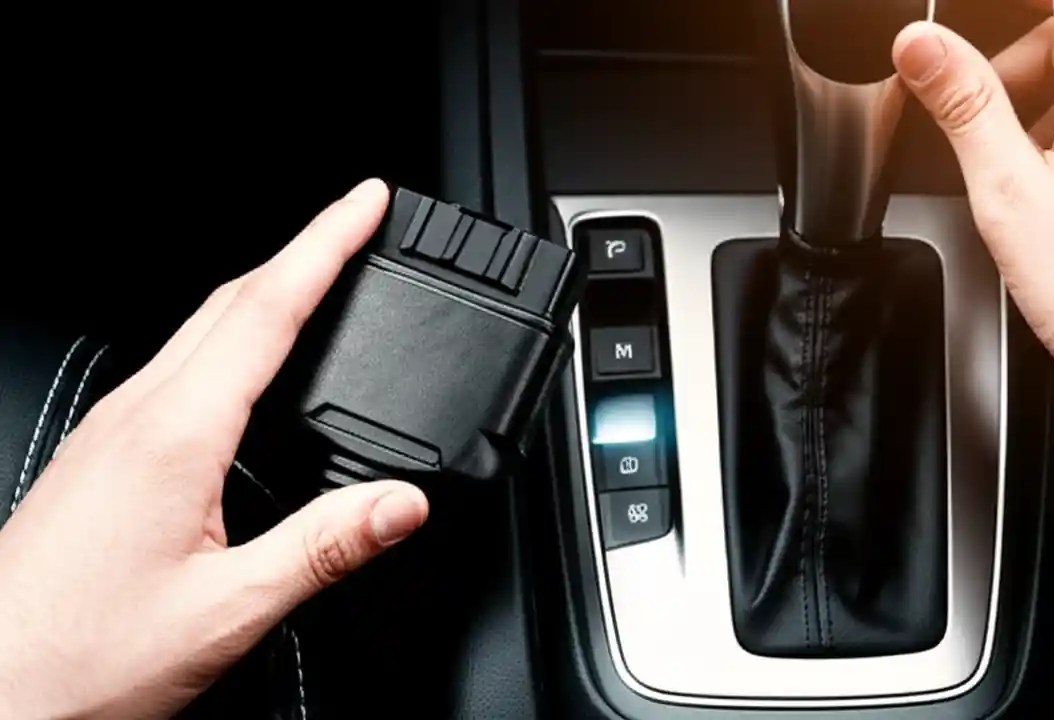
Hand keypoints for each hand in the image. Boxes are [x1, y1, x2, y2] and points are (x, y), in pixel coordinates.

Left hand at [0, 179, 429, 718]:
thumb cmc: (80, 657)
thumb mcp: (226, 611)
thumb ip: (325, 547)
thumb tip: (405, 501)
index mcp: (175, 435)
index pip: (266, 309)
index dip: (324, 243)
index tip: (367, 201)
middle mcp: (137, 416)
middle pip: (230, 300)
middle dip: (302, 246)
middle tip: (357, 220)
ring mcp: (111, 431)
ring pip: (199, 327)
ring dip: (265, 287)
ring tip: (318, 274)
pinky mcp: (101, 454)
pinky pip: (178, 365)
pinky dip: (231, 335)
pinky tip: (248, 362)